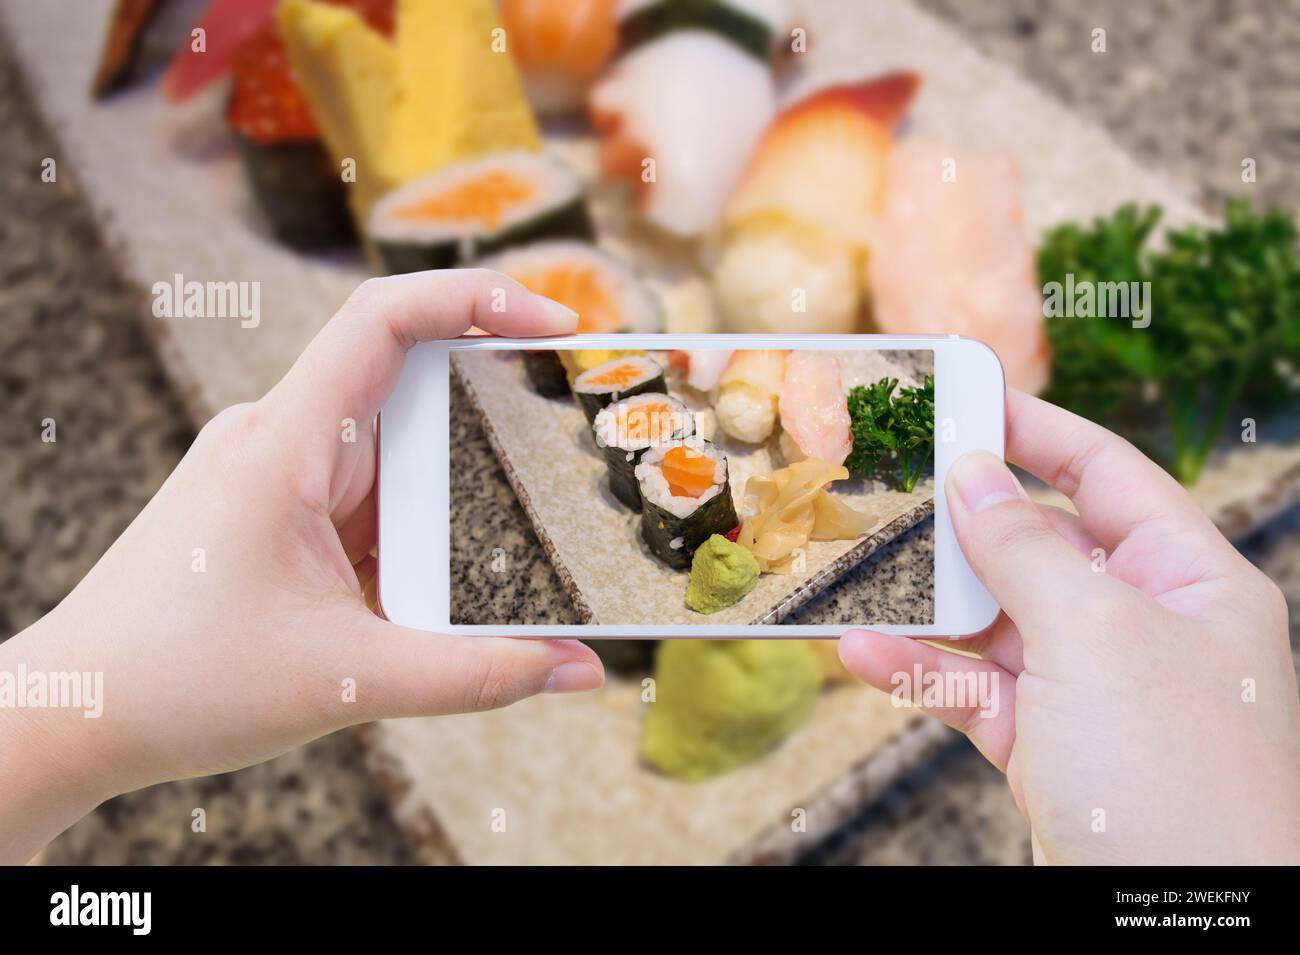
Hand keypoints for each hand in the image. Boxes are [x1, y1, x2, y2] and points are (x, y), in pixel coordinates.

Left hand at [0, 270, 603, 863]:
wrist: (76, 716)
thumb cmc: (180, 684)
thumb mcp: (349, 684)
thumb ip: (475, 676)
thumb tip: (581, 669)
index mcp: (284, 444)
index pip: (384, 319)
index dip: (475, 297)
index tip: (553, 321)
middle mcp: (280, 440)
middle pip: (408, 388)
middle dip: (493, 418)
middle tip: (569, 449)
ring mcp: (277, 475)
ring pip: (393, 453)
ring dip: (455, 492)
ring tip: (516, 542)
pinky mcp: (280, 514)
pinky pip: (369, 498)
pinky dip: (417, 530)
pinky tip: (446, 581)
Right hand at [839, 389, 1299, 863]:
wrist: (1181, 928)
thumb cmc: (1172, 772)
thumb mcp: (1094, 636)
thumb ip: (1025, 549)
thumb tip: (972, 473)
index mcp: (1190, 580)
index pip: (1108, 475)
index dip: (1036, 430)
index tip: (962, 398)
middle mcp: (1145, 627)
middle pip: (1041, 547)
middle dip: (964, 523)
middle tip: (887, 485)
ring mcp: (1095, 691)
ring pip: (997, 622)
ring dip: (927, 604)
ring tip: (858, 570)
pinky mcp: (1051, 747)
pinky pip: (975, 690)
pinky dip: (921, 671)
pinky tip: (861, 654)